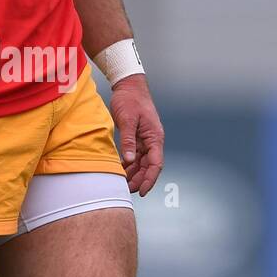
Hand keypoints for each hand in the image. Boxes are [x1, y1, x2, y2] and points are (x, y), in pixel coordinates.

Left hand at [110, 74, 163, 196]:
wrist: (128, 85)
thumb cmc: (130, 99)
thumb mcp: (127, 119)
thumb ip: (128, 140)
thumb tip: (129, 160)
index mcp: (155, 136)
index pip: (156, 163)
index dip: (150, 179)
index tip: (141, 191)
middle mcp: (153, 140)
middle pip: (149, 166)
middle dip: (140, 180)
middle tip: (126, 190)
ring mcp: (145, 139)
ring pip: (142, 162)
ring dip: (134, 174)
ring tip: (122, 183)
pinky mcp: (137, 137)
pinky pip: (135, 155)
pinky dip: (129, 164)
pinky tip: (121, 171)